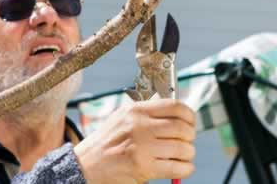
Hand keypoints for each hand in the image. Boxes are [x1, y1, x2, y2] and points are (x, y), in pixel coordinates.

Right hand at [73, 98, 195, 183]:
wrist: (85, 166)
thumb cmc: (106, 143)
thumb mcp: (122, 118)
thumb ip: (146, 113)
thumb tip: (176, 111)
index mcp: (136, 110)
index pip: (175, 106)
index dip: (189, 115)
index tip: (190, 122)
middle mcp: (140, 126)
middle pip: (182, 128)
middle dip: (190, 137)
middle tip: (187, 142)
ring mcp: (142, 147)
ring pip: (183, 148)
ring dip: (188, 154)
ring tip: (184, 156)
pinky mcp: (143, 168)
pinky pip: (177, 168)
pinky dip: (185, 169)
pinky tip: (182, 168)